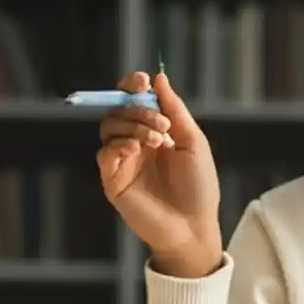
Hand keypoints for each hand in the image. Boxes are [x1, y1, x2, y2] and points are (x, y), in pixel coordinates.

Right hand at [96, 70, 222, 278]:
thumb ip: (174, 109)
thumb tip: (159, 77)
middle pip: (119, 110)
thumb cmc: (199, 187)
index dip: (133, 87)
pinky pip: (104, 153)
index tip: (141, 81)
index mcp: (155, 132)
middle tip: (162, 125)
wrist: (194, 226)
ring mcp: (123, 162)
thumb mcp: (193, 141)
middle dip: (138, 109)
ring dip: (133, 126)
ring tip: (158, 141)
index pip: (134, 101)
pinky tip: (137, 150)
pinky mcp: (113, 181)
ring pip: (110, 127)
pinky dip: (118, 145)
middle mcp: (136, 144)